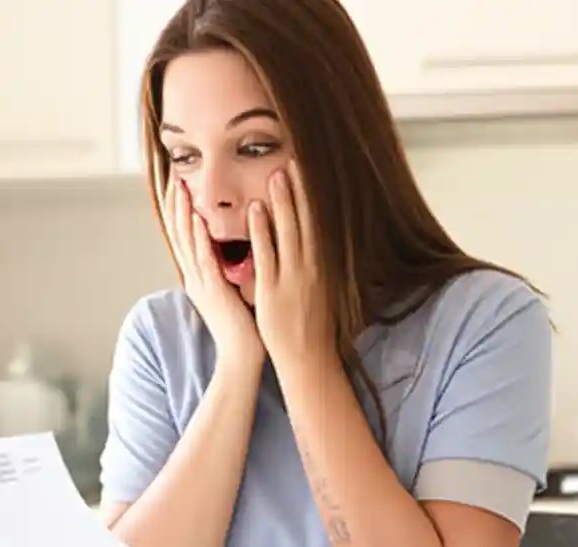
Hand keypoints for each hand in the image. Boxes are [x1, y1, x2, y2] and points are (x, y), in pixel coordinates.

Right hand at [163, 175, 263, 372]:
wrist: (242, 357)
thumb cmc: (243, 326)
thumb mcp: (231, 291)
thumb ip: (227, 270)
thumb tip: (231, 251)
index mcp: (199, 276)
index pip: (185, 236)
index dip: (180, 210)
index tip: (179, 185)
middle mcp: (195, 277)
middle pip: (180, 234)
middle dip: (176, 205)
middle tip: (172, 177)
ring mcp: (202, 284)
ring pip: (188, 242)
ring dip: (184, 214)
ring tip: (180, 188)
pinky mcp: (214, 292)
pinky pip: (205, 260)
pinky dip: (200, 239)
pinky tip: (198, 220)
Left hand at [248, 160, 334, 365]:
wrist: (308, 358)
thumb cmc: (311, 322)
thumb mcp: (318, 287)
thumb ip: (313, 263)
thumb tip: (313, 241)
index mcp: (321, 264)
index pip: (319, 222)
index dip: (314, 195)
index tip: (310, 170)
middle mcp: (311, 265)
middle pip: (307, 220)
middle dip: (302, 189)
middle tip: (297, 158)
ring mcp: (292, 276)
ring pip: (288, 231)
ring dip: (283, 201)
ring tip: (277, 173)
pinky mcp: (274, 289)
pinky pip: (267, 254)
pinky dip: (262, 230)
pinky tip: (256, 208)